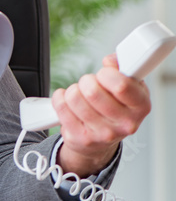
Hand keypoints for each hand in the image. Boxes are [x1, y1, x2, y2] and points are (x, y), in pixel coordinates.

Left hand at [53, 54, 150, 176]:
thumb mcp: (129, 85)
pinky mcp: (81, 138)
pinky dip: (60, 98)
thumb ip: (123, 67)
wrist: (102, 140)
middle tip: (90, 85)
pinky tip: (69, 103)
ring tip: (81, 96)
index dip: (106, 74)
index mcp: (141, 106)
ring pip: (74, 97)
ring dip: (73, 90)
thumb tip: (110, 61)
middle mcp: (125, 124)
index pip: (121, 85)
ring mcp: (102, 134)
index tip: (104, 74)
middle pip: (92, 90)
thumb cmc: (116, 106)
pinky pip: (61, 107)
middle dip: (86, 81)